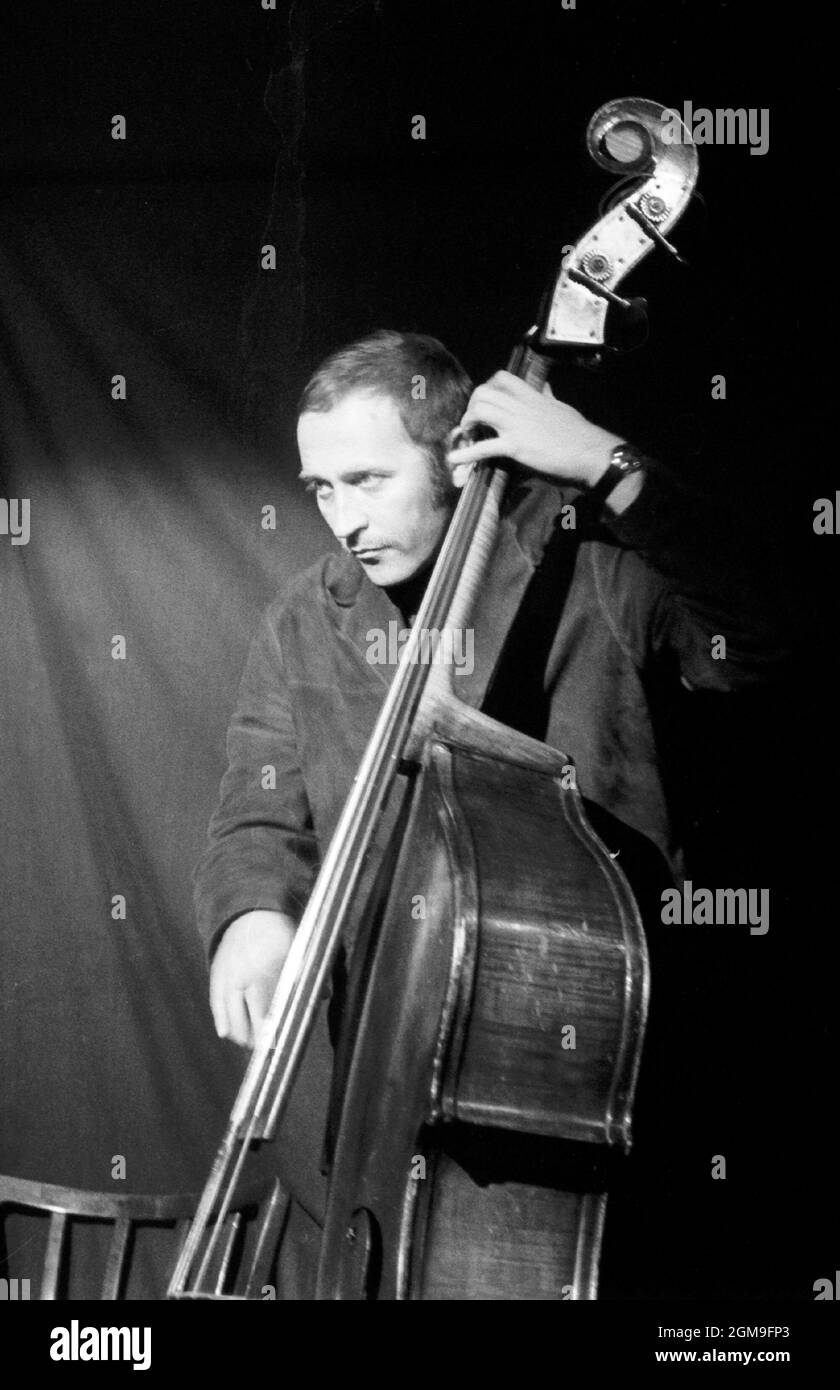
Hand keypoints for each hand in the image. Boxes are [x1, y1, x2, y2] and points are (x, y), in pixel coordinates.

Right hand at [209, 909, 296, 1048]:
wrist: (248, 915)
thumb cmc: (277, 933)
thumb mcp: (298, 949)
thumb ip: (309, 973)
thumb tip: (324, 995)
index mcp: (268, 968)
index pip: (270, 1010)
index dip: (273, 1031)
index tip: (278, 1043)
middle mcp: (246, 975)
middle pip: (250, 1020)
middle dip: (259, 1038)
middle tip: (268, 1047)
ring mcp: (228, 978)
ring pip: (231, 1019)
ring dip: (242, 1035)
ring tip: (253, 1041)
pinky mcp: (216, 978)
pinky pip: (216, 1007)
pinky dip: (223, 1023)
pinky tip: (228, 1033)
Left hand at [446, 371, 621, 488]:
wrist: (591, 453)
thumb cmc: (580, 435)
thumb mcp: (562, 408)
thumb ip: (549, 398)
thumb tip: (546, 389)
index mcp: (533, 397)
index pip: (502, 378)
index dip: (487, 387)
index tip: (485, 401)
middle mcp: (522, 406)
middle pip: (484, 392)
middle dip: (471, 405)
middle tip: (472, 421)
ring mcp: (518, 425)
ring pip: (480, 410)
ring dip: (467, 423)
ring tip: (466, 435)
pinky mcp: (516, 446)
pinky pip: (484, 447)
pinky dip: (466, 454)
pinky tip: (454, 459)